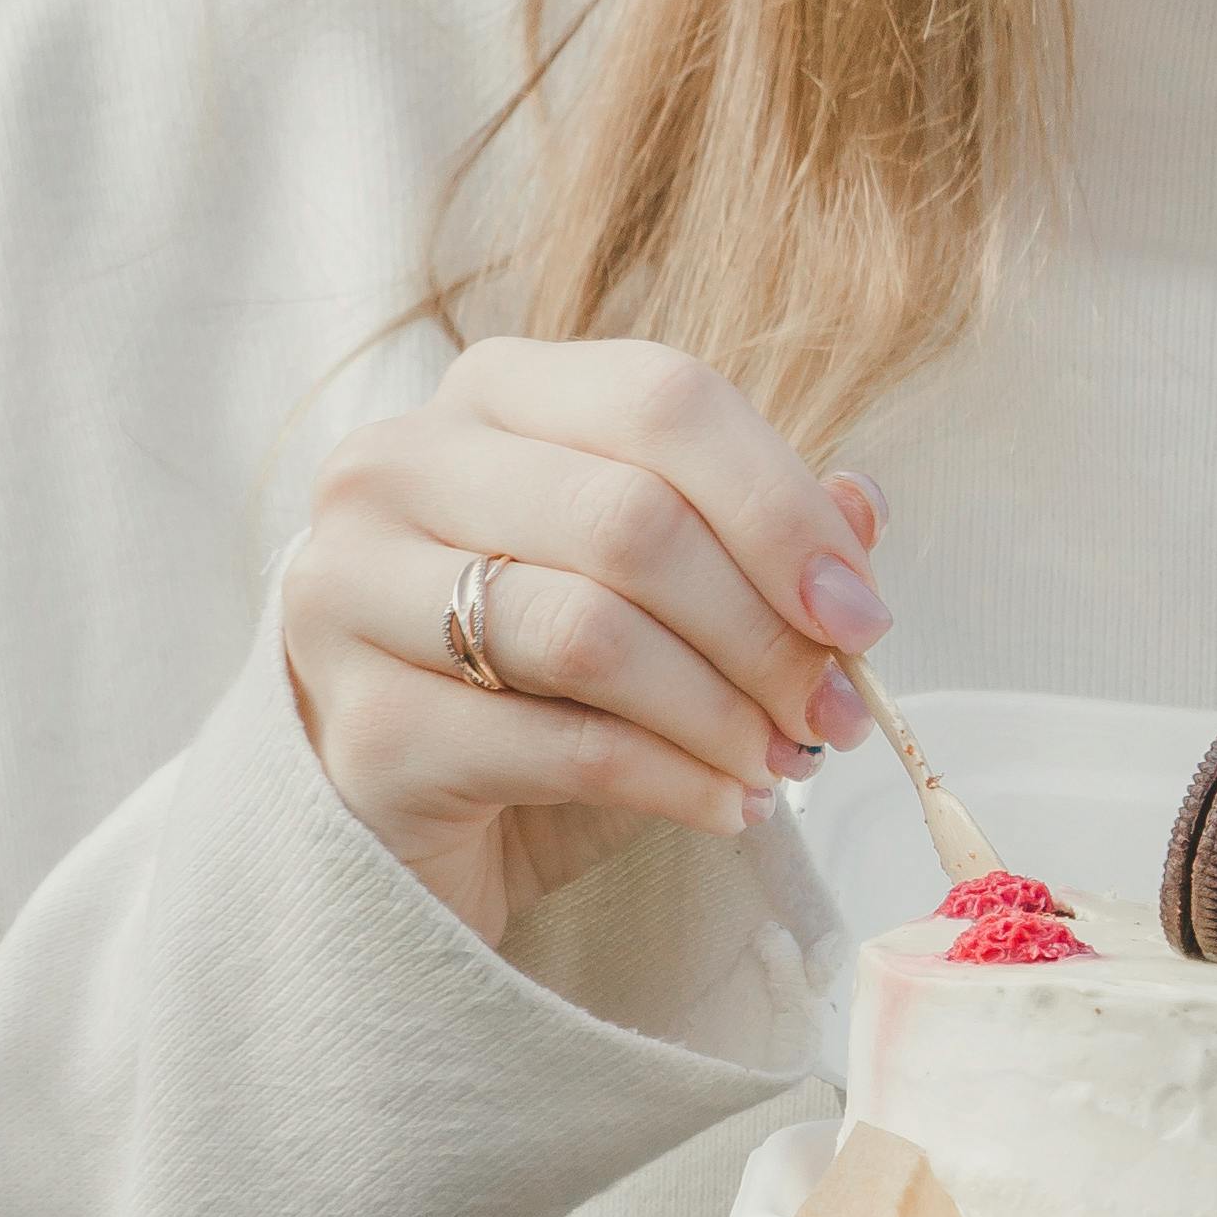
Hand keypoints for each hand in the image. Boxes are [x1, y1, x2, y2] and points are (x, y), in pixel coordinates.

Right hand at [281, 340, 893, 950]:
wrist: (402, 823)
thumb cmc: (539, 681)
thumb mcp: (659, 592)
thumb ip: (750, 534)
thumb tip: (862, 509)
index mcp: (492, 393)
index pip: (661, 399)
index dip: (783, 507)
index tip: (862, 612)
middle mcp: (399, 467)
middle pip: (632, 518)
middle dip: (765, 629)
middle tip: (836, 709)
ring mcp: (354, 592)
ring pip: (591, 633)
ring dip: (722, 711)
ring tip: (783, 760)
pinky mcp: (363, 730)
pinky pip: (560, 747)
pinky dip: (673, 782)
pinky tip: (727, 806)